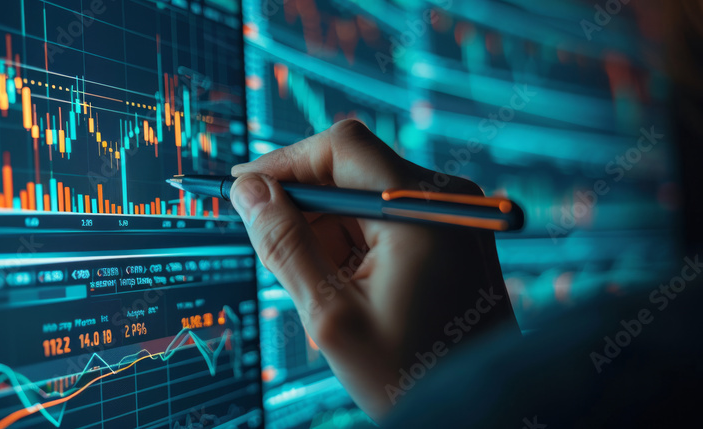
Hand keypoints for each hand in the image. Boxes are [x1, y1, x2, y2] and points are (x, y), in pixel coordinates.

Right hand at [230, 120, 517, 419]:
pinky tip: (356, 296)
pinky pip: (382, 220)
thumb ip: (284, 244)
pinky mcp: (447, 232)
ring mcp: (449, 214)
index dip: (283, 163)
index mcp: (420, 211)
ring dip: (330, 238)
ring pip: (360, 199)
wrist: (474, 409)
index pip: (339, 148)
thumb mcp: (330, 314)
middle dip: (308, 214)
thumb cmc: (410, 374)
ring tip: (335, 299)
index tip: (243, 190)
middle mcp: (442, 198)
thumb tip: (247, 191)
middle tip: (290, 269)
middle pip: (349, 172)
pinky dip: (355, 249)